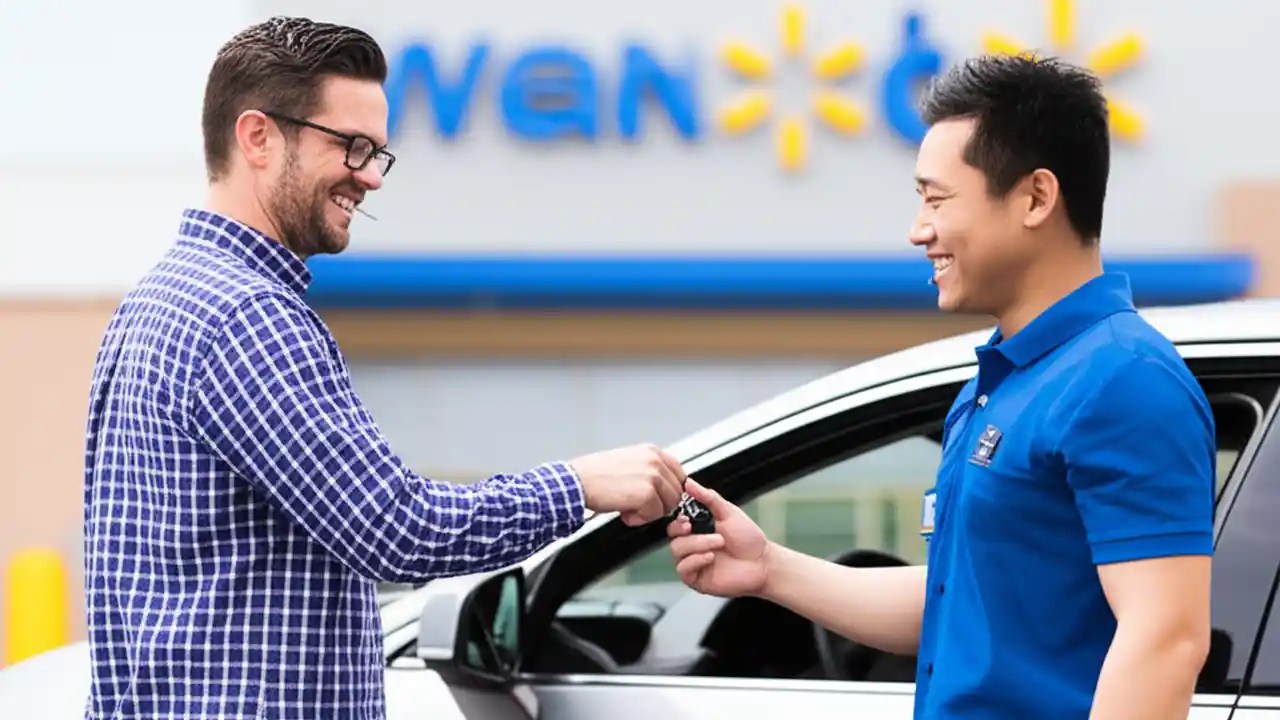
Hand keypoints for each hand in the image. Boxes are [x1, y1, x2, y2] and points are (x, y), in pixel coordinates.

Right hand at [568, 444, 685, 525]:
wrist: (577, 482)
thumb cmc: (595, 475)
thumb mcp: (627, 462)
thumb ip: (649, 471)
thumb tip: (664, 487)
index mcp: (651, 451)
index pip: (679, 473)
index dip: (671, 490)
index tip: (665, 499)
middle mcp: (655, 461)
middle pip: (676, 492)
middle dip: (660, 504)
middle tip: (638, 505)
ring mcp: (653, 476)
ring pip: (668, 505)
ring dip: (649, 513)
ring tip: (628, 507)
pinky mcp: (647, 494)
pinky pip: (654, 515)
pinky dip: (639, 519)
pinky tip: (624, 511)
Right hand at [667, 478, 768, 596]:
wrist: (762, 562)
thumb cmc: (748, 538)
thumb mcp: (728, 512)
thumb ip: (708, 498)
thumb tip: (689, 483)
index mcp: (698, 530)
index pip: (675, 524)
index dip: (677, 521)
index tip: (686, 518)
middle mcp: (693, 546)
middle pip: (673, 538)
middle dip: (685, 532)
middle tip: (694, 527)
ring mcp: (694, 563)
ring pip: (677, 552)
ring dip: (697, 544)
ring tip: (719, 542)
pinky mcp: (696, 579)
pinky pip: (683, 569)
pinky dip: (695, 560)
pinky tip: (711, 557)